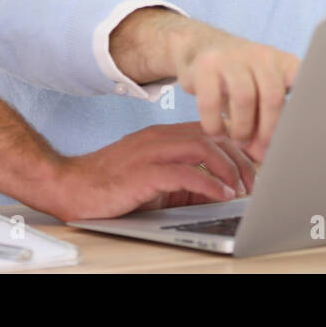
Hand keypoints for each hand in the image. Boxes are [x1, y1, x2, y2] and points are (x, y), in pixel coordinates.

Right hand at [43, 122, 256, 221]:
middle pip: (213, 136)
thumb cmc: (110, 184)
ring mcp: (151, 152)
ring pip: (204, 148)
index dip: (238, 146)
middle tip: (255, 181)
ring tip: (242, 188)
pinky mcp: (143, 172)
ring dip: (229, 169)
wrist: (69, 186)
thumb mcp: (156, 181)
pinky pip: (185, 172)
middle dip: (241, 158)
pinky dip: (209, 184)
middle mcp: (159, 137)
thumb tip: (218, 190)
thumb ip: (186, 180)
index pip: (211, 131)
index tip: (256, 165)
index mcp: (164, 135)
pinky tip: (220, 195)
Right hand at [173, 28, 299, 161]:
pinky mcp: (205, 65)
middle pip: (272, 95)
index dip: (307, 103)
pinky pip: (210, 101)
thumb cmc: (239, 82)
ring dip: (241, 128)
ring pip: (244, 97)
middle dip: (268, 130)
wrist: (201, 49)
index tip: (308, 127)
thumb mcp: (258, 100)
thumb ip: (264, 126)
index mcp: (283, 63)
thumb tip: (264, 157)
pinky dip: (214, 124)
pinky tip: (216, 132)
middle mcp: (261, 55)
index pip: (303, 80)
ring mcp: (232, 57)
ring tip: (238, 141)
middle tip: (261, 149)